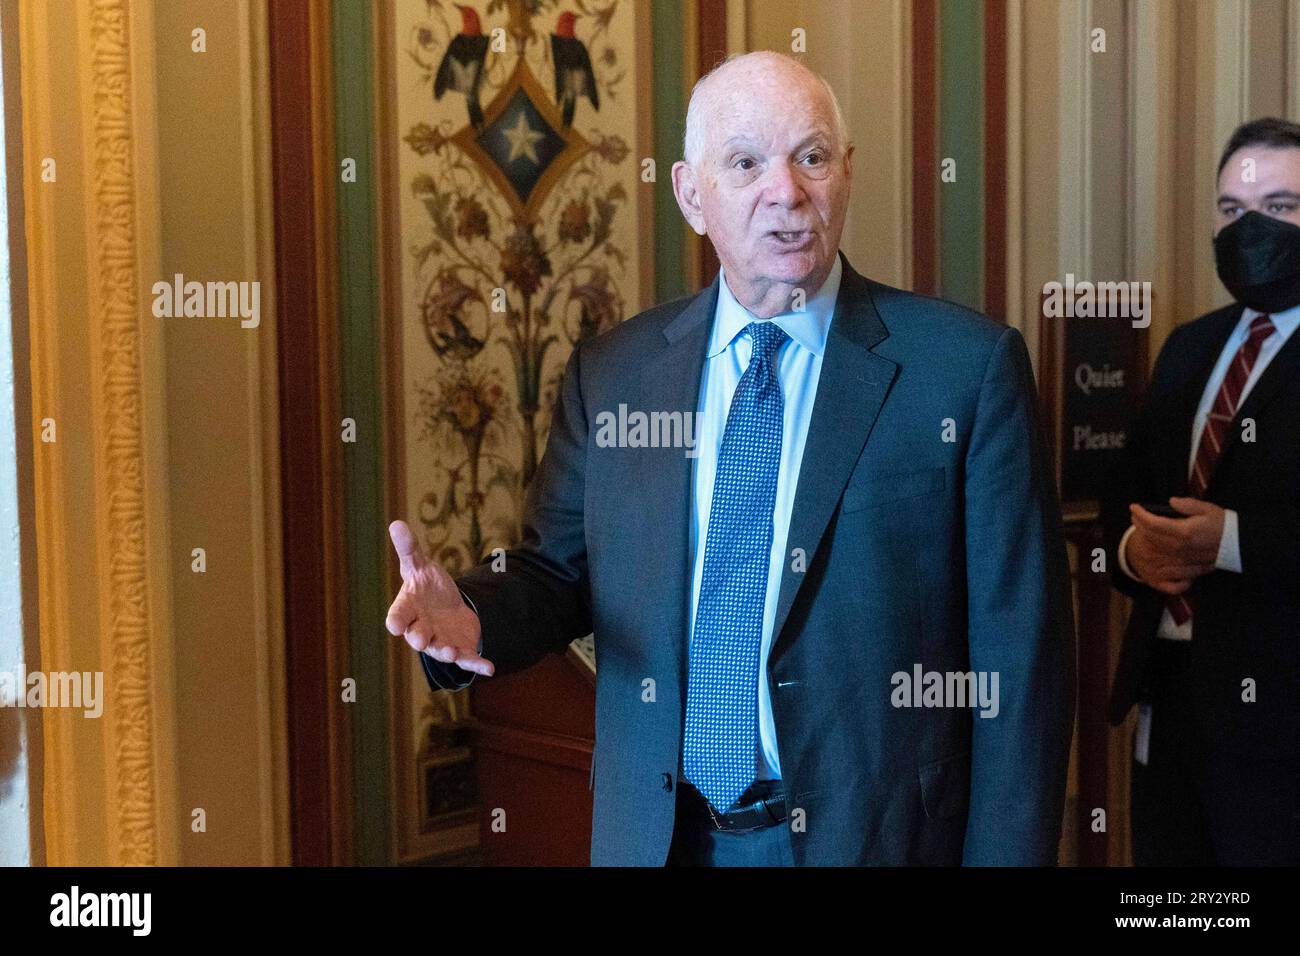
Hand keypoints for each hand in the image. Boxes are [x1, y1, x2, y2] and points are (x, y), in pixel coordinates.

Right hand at [385, 520, 491, 677]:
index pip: (397, 616)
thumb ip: (409, 549)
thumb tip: (396, 523)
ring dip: (446, 653)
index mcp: (408, 610)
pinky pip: (467, 660)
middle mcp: (421, 629)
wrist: (445, 605)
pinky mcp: (459, 649)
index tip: (394, 624)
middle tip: (422, 641)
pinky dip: (478, 665)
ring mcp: (439, 641)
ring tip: (451, 652)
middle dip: (420, 639)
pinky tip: (489, 667)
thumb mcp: (419, 565)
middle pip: (417, 636)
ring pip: (441, 651)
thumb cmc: (426, 586)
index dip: (396, 620)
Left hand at [1125, 498, 1225, 594]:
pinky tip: (1150, 548)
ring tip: (1141, 528)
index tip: (1134, 507)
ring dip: (1143, 538)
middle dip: (1139, 524)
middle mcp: (1180, 547)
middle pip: (1150, 536)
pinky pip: (1163, 565)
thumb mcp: (1207, 509)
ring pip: (1154, 550)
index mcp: (1184, 531)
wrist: (1240, 546)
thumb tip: (1170, 502)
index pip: (1153, 523)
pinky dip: (1153, 556)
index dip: (1140, 514)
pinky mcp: (1186, 567)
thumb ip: (1187, 505)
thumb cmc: (1223, 525)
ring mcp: (1181, 559)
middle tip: (1136, 515)